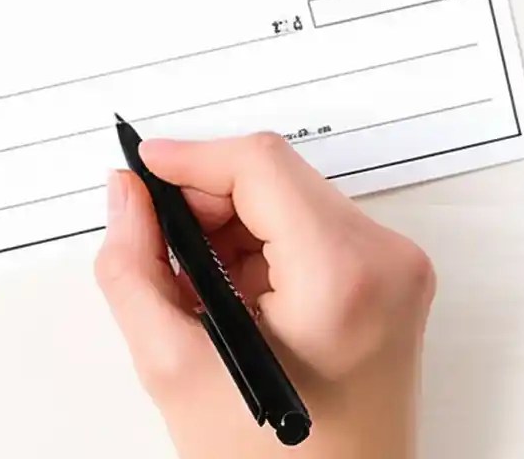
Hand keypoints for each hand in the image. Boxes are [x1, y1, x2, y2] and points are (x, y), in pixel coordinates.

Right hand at [95, 134, 435, 458]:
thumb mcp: (176, 367)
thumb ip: (134, 268)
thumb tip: (127, 199)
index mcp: (344, 276)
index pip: (259, 166)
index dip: (189, 158)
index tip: (143, 169)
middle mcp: (386, 262)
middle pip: (276, 178)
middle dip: (204, 200)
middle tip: (157, 243)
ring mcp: (396, 271)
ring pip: (289, 199)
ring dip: (229, 227)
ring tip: (195, 290)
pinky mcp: (389, 283)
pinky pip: (310, 230)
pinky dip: (258, 248)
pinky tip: (230, 298)